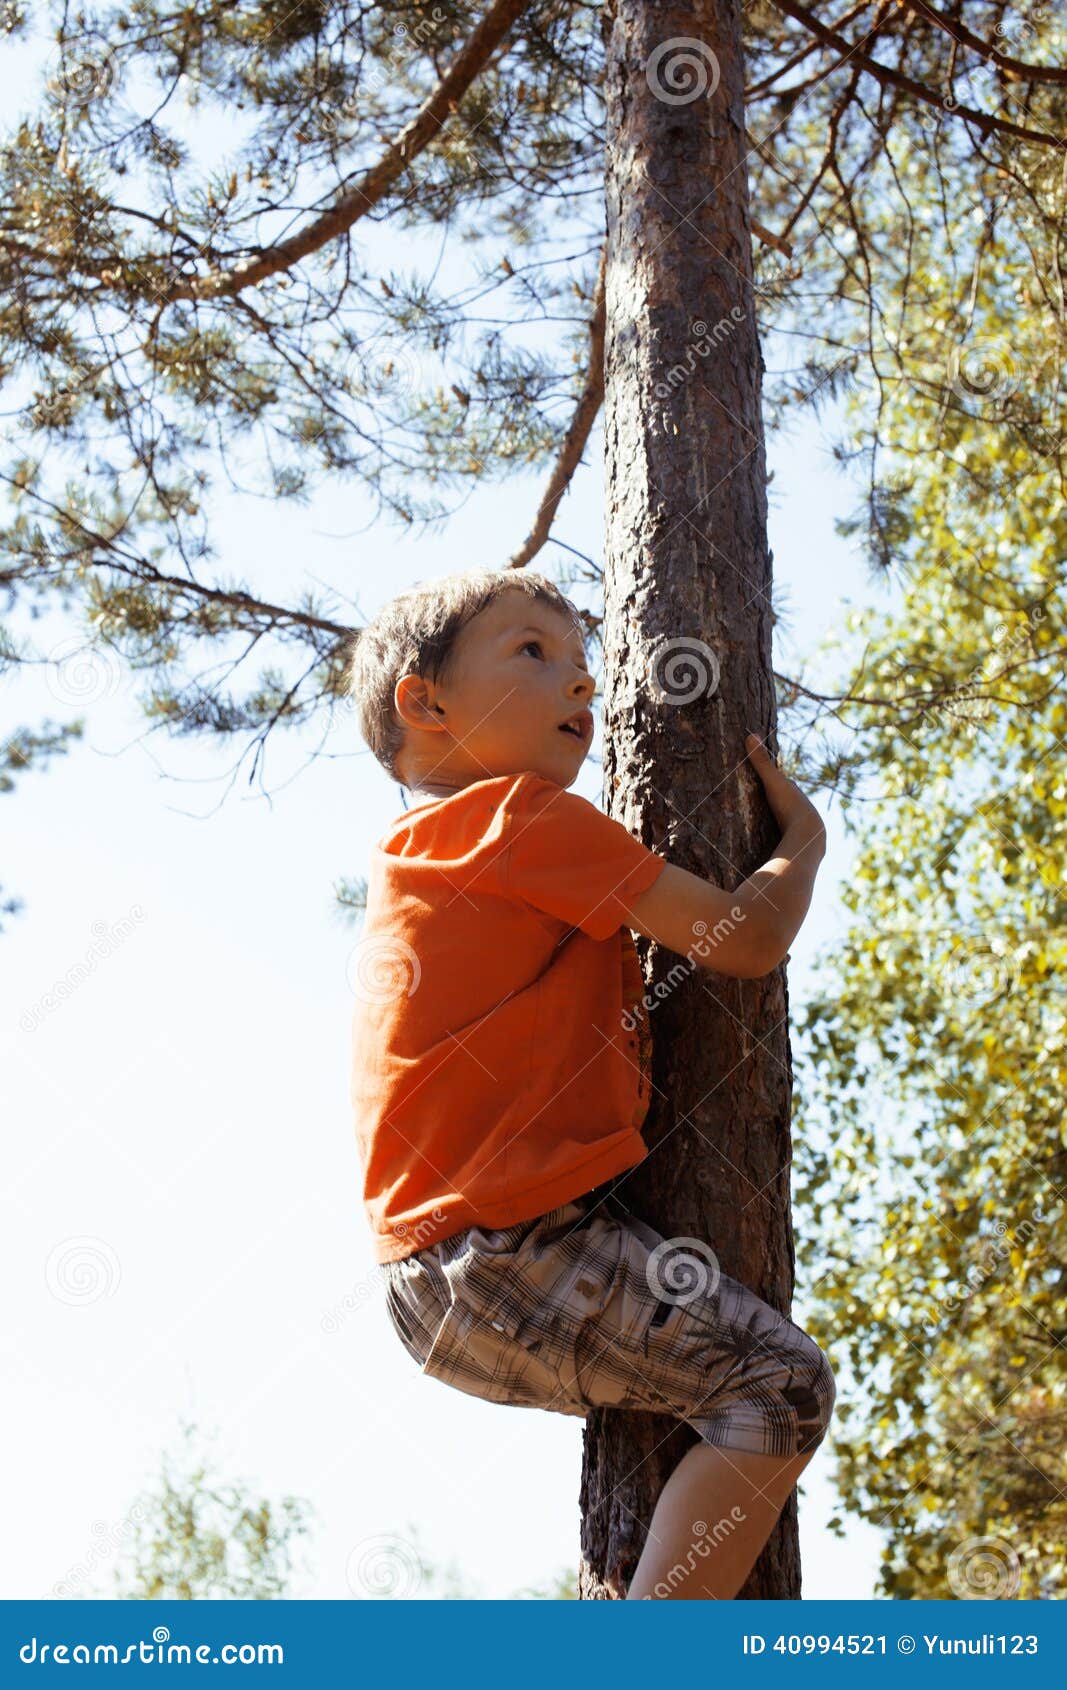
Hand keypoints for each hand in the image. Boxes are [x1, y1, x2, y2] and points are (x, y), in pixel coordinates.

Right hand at [745, 731, 825, 848]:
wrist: (808, 835)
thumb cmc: (790, 806)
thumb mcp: (773, 782)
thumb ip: (762, 762)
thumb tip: (751, 735)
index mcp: (797, 794)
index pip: (786, 785)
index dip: (776, 782)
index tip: (768, 779)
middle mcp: (803, 809)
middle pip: (789, 803)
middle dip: (780, 802)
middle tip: (767, 802)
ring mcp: (803, 827)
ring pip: (791, 822)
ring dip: (782, 822)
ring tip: (770, 826)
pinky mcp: (801, 844)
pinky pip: (790, 838)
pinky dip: (784, 837)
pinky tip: (777, 844)